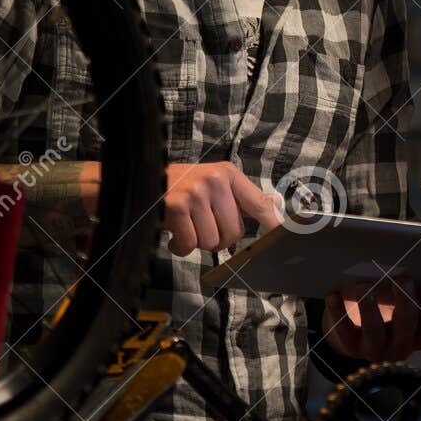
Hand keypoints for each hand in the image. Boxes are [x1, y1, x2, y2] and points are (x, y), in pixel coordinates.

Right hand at [77, 161, 282, 254]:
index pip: (258, 203)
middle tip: (199, 226)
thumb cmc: (174, 187)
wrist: (134, 179)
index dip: (273, 224)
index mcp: (227, 174)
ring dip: (196, 242)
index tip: (285, 236)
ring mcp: (196, 192)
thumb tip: (270, 213)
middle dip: (216, 239)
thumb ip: (235, 201)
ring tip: (184, 225)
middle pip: (234, 233)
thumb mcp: (208, 185)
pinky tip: (172, 231)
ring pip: (212, 241)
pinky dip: (180, 246)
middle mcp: (215, 180)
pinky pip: (189, 245)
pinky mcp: (178, 206)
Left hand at [323, 277, 420, 361]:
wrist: (356, 331)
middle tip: (403, 277)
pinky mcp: (349, 347)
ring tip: (365, 285)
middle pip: (408, 327)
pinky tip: (333, 295)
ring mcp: (374, 350)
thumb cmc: (395, 309)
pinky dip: (337, 314)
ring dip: (370, 308)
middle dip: (406, 302)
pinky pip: (343, 335)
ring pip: (374, 333)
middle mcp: (401, 347)